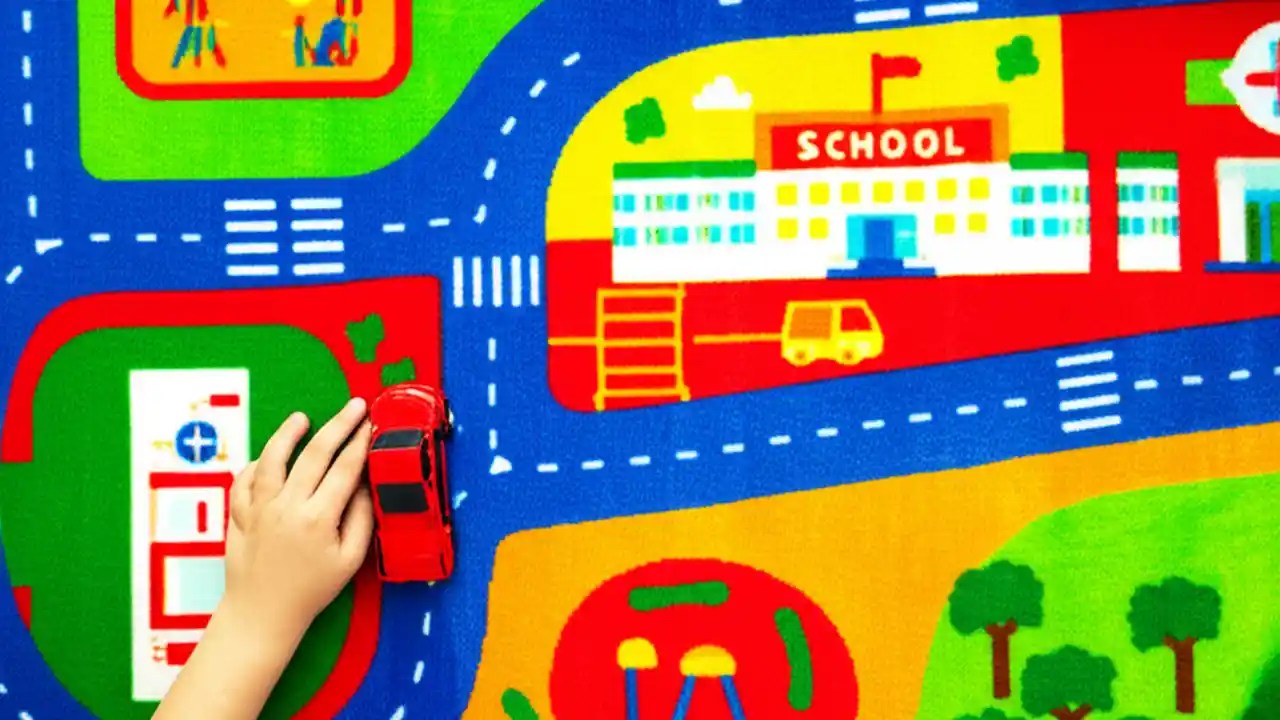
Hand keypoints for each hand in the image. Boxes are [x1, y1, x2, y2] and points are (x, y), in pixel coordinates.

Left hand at [221, 397, 373, 645]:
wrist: (262, 615)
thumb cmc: (311, 591)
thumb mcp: (349, 560)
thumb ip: (361, 519)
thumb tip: (363, 485)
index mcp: (318, 519)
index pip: (345, 469)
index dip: (361, 443)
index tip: (372, 424)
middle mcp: (286, 508)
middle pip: (314, 454)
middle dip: (338, 425)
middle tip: (354, 406)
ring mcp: (259, 509)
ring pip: (272, 459)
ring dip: (288, 435)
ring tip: (302, 418)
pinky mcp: (239, 515)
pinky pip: (244, 480)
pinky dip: (256, 463)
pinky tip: (268, 455)